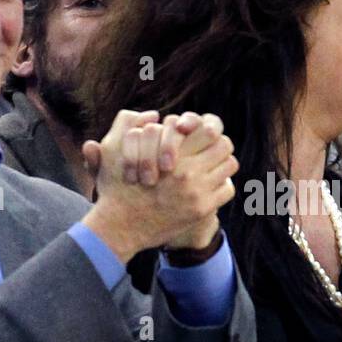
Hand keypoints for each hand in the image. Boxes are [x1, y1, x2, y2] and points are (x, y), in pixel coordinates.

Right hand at [81, 110, 236, 260]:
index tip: (201, 134)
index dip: (207, 128)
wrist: (120, 226)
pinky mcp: (202, 210)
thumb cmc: (117, 185)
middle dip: (218, 144)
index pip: (210, 129)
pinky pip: (228, 189)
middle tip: (211, 148)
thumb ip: (129, 123)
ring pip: (229, 165)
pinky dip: (221, 185)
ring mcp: (196, 193)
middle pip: (224, 145)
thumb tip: (154, 115)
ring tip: (212, 165)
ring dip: (222, 163)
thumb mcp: (112, 148)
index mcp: (170, 154)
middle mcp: (187, 172)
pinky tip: (210, 185)